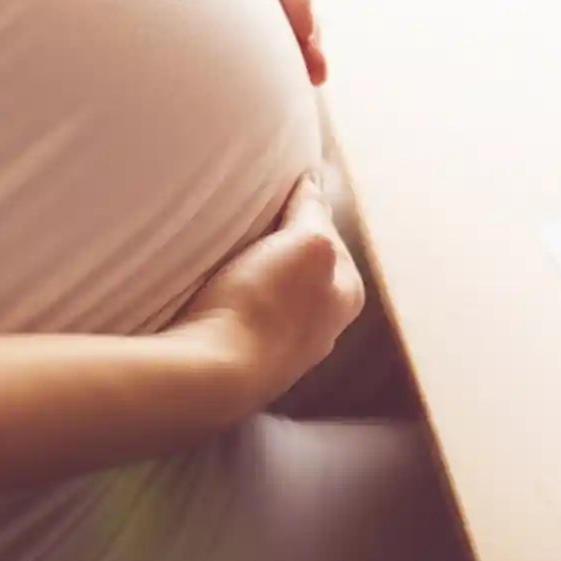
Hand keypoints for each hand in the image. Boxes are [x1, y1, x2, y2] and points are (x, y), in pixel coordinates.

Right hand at [177, 174, 364, 410]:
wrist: (213, 376)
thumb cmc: (266, 305)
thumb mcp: (307, 243)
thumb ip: (314, 213)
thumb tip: (313, 184)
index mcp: (346, 295)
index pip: (327, 233)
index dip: (303, 205)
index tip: (277, 185)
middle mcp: (324, 328)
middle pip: (301, 266)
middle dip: (280, 241)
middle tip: (249, 216)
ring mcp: (282, 351)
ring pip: (272, 293)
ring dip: (254, 272)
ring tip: (228, 253)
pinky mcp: (243, 364)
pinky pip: (244, 317)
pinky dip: (234, 299)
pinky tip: (215, 293)